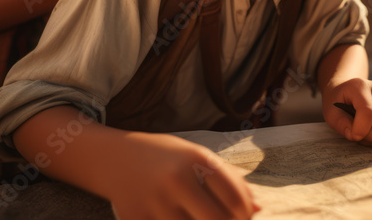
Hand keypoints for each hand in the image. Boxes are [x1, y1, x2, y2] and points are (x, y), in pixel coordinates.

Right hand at [107, 132, 258, 219]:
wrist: (112, 157)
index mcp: (196, 159)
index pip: (236, 198)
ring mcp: (155, 202)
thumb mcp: (196, 157)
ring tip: (196, 215)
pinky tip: (175, 217)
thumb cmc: (164, 157)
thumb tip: (259, 208)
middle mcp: (177, 179)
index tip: (244, 217)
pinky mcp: (136, 218)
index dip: (246, 214)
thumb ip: (229, 180)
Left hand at [321, 78, 371, 145]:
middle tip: (360, 138)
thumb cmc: (338, 102)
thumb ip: (340, 123)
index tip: (353, 136)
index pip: (368, 111)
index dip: (362, 129)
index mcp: (360, 86)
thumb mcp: (330, 112)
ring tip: (368, 135)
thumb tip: (356, 134)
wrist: (347, 91)